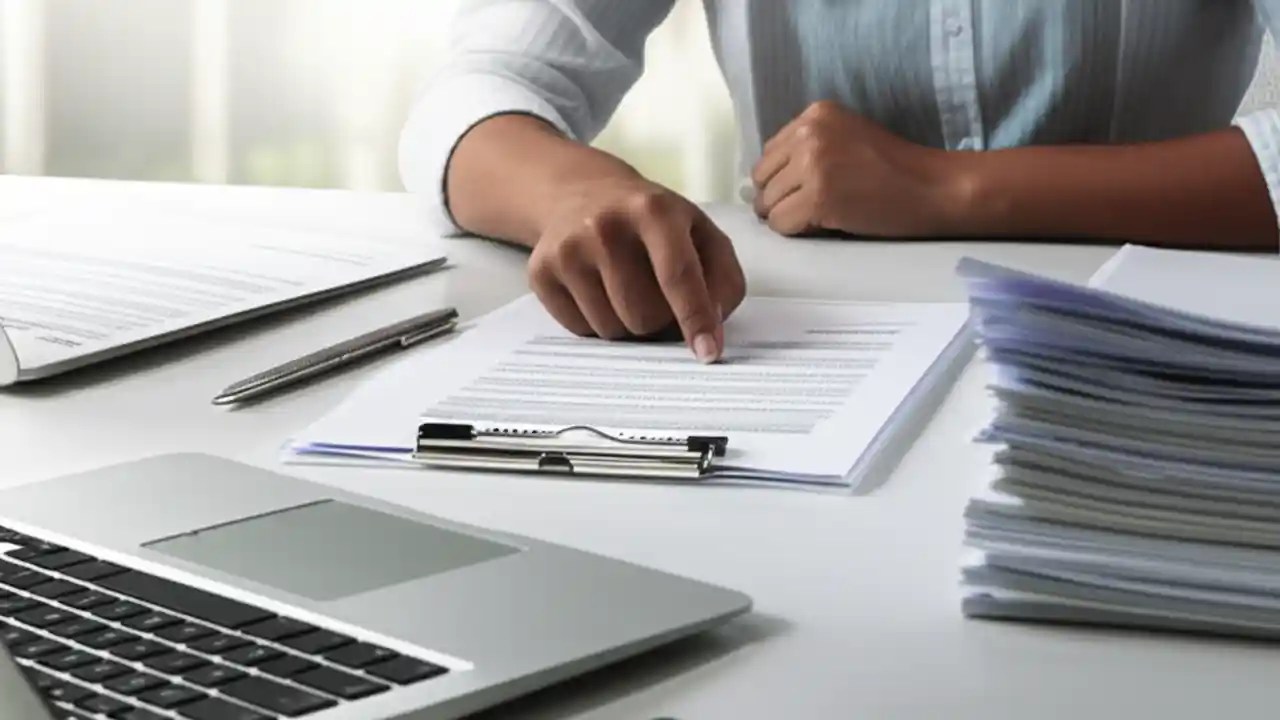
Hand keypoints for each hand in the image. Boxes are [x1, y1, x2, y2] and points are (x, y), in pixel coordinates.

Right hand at [528, 175, 746, 361]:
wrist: (581, 194)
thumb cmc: (653, 222)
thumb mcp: (700, 232)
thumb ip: (722, 277)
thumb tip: (712, 321)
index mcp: (653, 210)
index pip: (678, 275)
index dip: (696, 318)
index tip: (708, 353)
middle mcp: (604, 226)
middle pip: (645, 316)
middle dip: (662, 322)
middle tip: (660, 297)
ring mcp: (567, 250)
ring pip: (612, 331)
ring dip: (630, 325)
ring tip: (629, 289)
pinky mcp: (541, 272)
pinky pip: (581, 331)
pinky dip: (598, 323)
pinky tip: (600, 291)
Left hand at [751, 100, 964, 236]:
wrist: (932, 187)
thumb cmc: (894, 169)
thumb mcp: (846, 138)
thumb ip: (808, 147)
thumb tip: (764, 182)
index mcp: (815, 113)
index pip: (771, 152)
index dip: (783, 177)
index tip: (807, 188)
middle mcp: (809, 132)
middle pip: (762, 176)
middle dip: (779, 197)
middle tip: (809, 208)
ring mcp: (812, 164)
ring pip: (767, 203)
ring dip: (787, 216)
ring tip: (819, 216)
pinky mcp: (817, 196)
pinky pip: (781, 223)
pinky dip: (795, 231)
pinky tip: (822, 224)